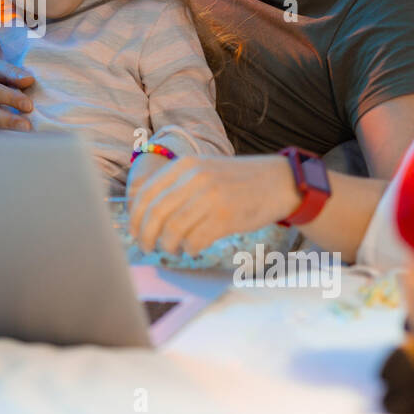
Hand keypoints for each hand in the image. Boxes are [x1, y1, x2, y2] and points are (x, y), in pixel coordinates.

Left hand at [127, 154, 300, 253]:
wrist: (279, 182)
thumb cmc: (237, 181)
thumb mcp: (203, 171)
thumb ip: (175, 185)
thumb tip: (141, 210)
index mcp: (184, 165)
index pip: (145, 194)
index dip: (135, 218)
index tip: (135, 232)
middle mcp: (195, 178)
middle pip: (155, 214)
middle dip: (146, 236)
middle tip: (147, 248)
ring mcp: (210, 197)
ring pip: (172, 230)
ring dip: (168, 246)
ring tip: (174, 248)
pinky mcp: (225, 218)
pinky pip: (194, 240)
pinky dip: (189, 249)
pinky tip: (193, 248)